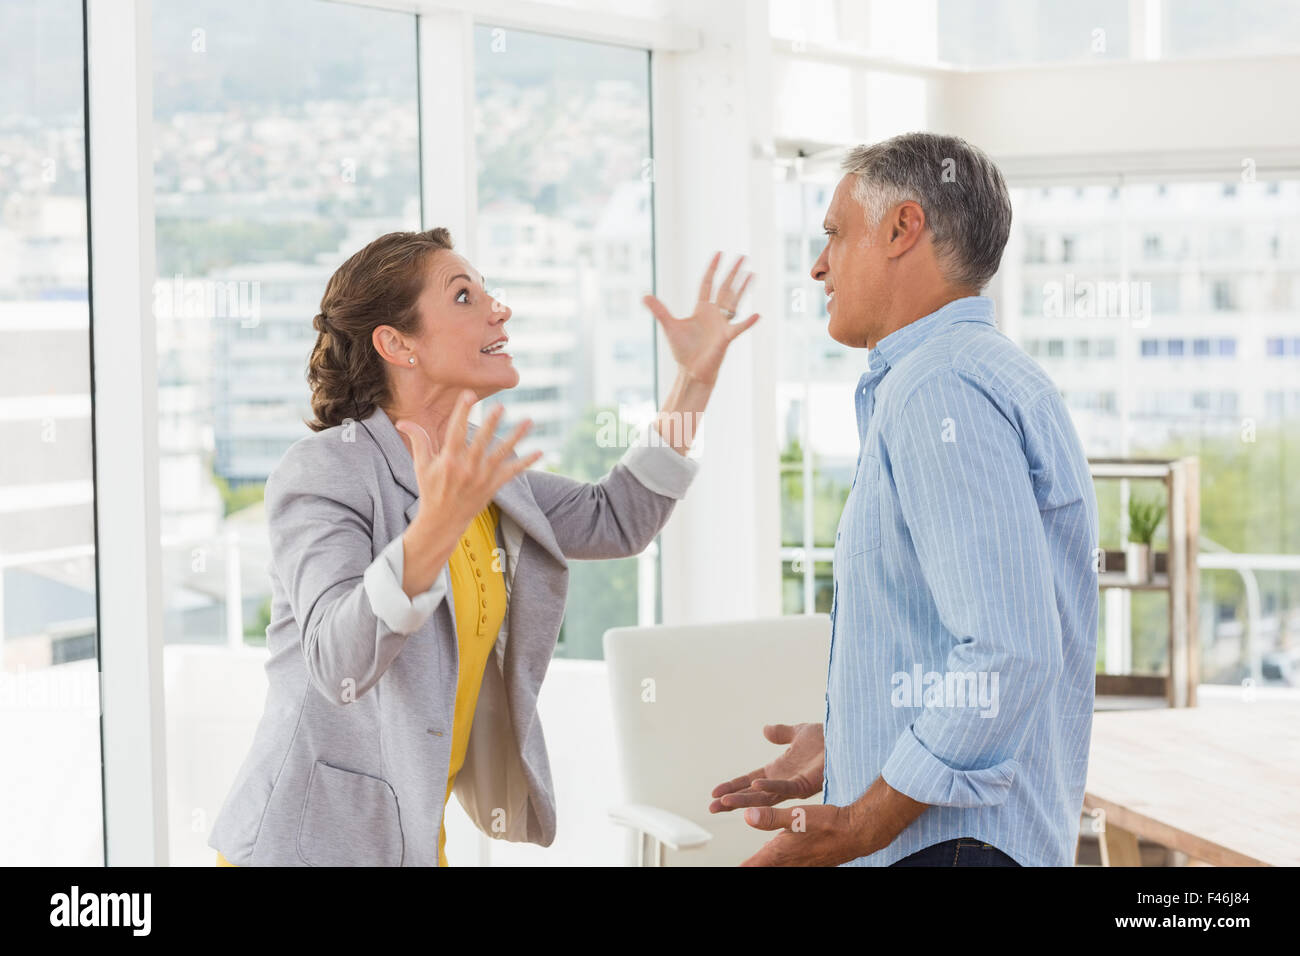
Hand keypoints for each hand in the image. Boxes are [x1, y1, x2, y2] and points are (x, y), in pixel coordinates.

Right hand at [395, 389, 540, 553]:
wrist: (442, 521)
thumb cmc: (431, 489)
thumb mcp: (421, 465)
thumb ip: (418, 440)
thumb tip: (402, 422)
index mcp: (448, 460)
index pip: (455, 431)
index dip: (462, 412)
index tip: (468, 395)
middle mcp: (466, 468)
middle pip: (481, 441)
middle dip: (491, 423)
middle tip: (501, 406)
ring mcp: (482, 477)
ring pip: (501, 453)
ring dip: (516, 437)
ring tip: (529, 421)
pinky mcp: (493, 486)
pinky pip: (512, 472)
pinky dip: (527, 462)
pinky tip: (540, 451)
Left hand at [642, 251, 759, 386]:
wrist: (691, 370)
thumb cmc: (683, 351)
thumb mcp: (670, 326)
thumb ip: (659, 310)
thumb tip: (644, 296)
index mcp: (702, 309)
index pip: (708, 283)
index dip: (712, 269)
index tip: (718, 253)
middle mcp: (714, 314)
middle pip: (725, 288)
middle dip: (733, 272)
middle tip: (742, 256)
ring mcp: (722, 324)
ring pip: (735, 301)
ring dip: (743, 288)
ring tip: (752, 274)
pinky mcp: (725, 338)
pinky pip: (738, 328)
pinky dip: (747, 323)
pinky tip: (756, 315)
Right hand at [709, 722, 824, 812]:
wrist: (847, 739)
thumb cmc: (827, 739)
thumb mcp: (799, 733)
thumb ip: (782, 733)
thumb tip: (765, 729)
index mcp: (778, 771)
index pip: (749, 781)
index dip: (733, 786)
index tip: (714, 793)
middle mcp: (783, 781)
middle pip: (752, 794)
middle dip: (732, 800)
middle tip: (711, 807)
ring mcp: (793, 785)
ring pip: (764, 796)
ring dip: (744, 799)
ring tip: (724, 802)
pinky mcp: (806, 783)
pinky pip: (786, 787)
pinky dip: (770, 786)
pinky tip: (756, 784)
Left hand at [738, 802, 872, 866]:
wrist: (857, 833)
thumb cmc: (828, 824)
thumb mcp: (796, 816)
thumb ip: (770, 817)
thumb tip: (746, 815)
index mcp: (780, 853)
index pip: (754, 865)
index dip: (743, 867)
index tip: (734, 869)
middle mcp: (789, 862)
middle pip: (765, 869)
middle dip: (753, 867)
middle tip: (742, 866)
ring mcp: (801, 864)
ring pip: (778, 867)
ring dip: (765, 864)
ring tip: (755, 863)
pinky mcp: (810, 862)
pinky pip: (790, 865)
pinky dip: (780, 862)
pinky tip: (779, 857)